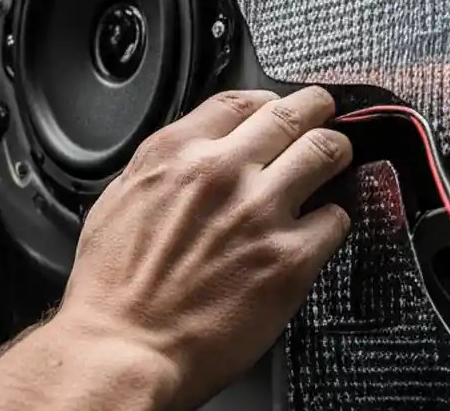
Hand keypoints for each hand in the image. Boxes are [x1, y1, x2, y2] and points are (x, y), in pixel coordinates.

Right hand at [54, 87, 352, 409]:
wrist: (124, 349)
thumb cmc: (113, 289)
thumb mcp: (118, 200)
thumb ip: (161, 168)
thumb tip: (191, 155)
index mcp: (176, 154)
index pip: (240, 99)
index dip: (268, 100)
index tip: (276, 108)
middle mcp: (222, 172)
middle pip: (292, 114)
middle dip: (316, 110)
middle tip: (323, 117)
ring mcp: (260, 212)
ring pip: (326, 152)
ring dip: (336, 152)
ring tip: (337, 159)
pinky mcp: (289, 258)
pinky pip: (336, 220)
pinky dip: (334, 219)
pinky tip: (323, 227)